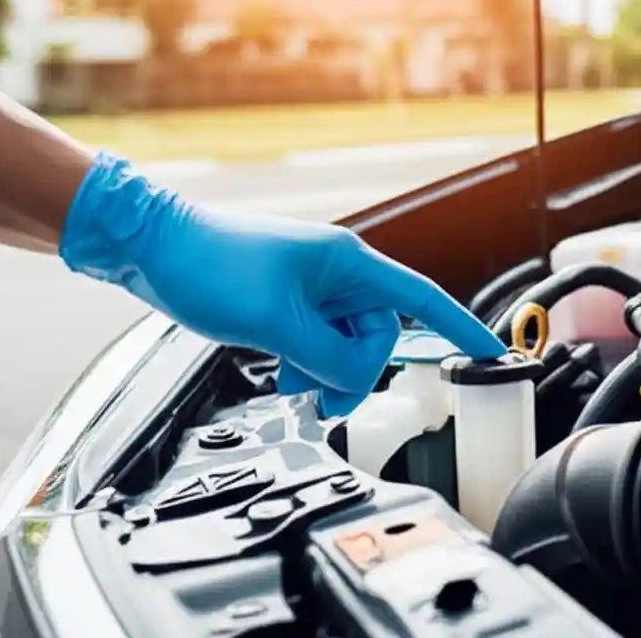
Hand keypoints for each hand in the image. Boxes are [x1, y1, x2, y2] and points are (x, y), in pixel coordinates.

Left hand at [59, 154, 505, 406]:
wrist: (149, 245)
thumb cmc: (206, 264)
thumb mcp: (273, 323)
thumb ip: (326, 358)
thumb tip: (354, 379)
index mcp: (348, 263)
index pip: (421, 301)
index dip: (461, 329)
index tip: (491, 353)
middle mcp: (338, 271)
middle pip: (377, 336)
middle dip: (353, 371)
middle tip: (317, 396)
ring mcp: (313, 285)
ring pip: (346, 344)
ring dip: (323, 370)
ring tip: (288, 383)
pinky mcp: (289, 298)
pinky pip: (318, 340)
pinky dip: (306, 363)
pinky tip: (281, 374)